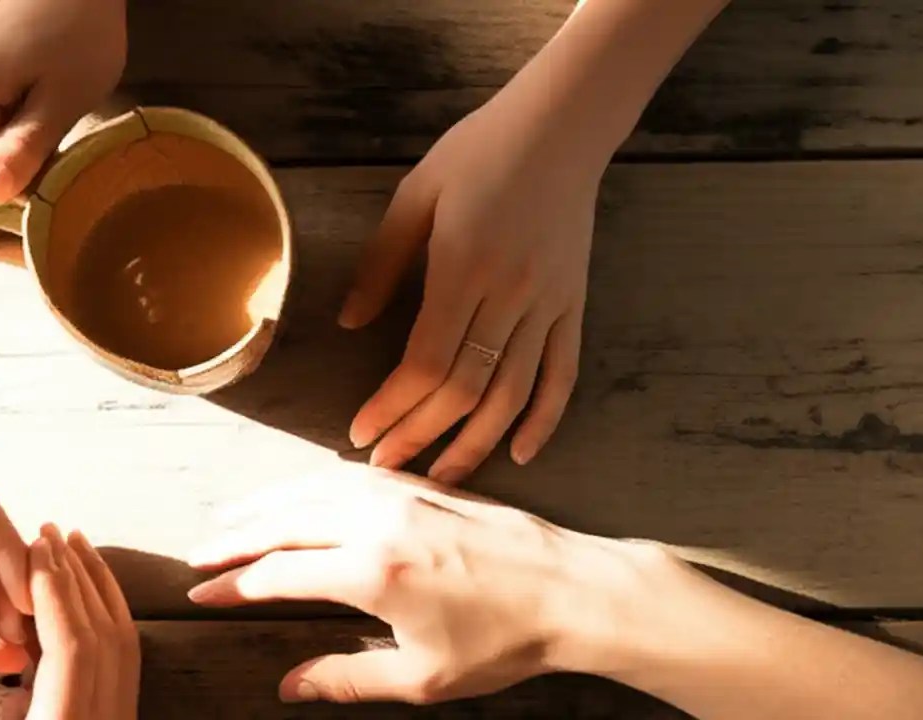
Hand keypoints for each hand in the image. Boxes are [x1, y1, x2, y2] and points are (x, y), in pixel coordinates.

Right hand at [0, 0, 126, 205]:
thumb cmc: (79, 32)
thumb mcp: (63, 98)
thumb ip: (24, 149)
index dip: (5, 209)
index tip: (46, 204)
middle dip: (11, 186)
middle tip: (58, 165)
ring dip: (11, 166)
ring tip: (50, 137)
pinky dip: (6, 146)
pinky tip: (36, 127)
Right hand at [0, 525, 139, 719]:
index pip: (71, 647)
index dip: (54, 593)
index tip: (36, 548)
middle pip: (104, 636)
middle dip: (76, 578)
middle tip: (51, 533)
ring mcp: (120, 718)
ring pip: (122, 644)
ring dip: (98, 588)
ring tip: (74, 546)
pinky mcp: (120, 717)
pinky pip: (125, 659)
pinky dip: (110, 615)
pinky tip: (89, 592)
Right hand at [185, 464, 678, 704]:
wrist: (573, 590)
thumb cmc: (503, 641)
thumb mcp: (420, 676)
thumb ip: (346, 677)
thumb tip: (290, 686)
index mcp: (371, 572)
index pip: (279, 572)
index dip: (234, 584)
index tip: (203, 592)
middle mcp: (379, 522)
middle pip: (286, 519)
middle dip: (236, 536)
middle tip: (200, 551)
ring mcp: (403, 496)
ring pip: (315, 487)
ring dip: (268, 501)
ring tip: (233, 516)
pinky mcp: (425, 487)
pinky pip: (352, 475)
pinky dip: (314, 482)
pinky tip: (302, 490)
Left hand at [340, 88, 599, 483]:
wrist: (561, 127)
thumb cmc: (480, 152)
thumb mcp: (416, 194)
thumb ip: (382, 263)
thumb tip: (348, 324)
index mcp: (464, 267)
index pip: (426, 361)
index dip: (392, 406)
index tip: (361, 432)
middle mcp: (510, 295)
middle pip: (465, 389)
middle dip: (421, 436)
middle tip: (385, 467)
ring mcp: (548, 305)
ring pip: (513, 394)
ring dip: (476, 443)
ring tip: (442, 478)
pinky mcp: (574, 306)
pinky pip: (562, 374)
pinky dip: (546, 418)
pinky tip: (522, 452)